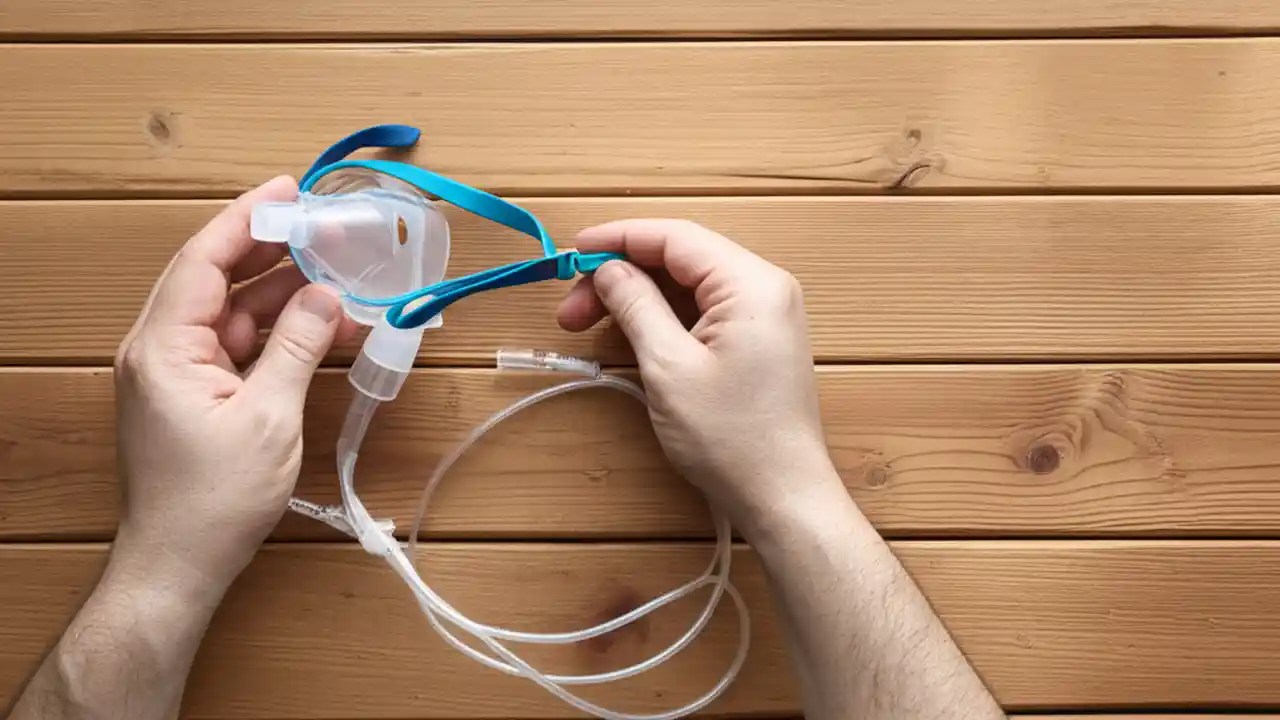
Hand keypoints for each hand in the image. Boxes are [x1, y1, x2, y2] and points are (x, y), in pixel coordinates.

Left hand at [112, 176, 356, 598]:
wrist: (180, 564)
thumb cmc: (215, 498)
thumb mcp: (269, 417)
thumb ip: (298, 347)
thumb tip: (325, 296)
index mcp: (163, 346)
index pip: (204, 260)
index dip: (248, 219)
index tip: (290, 190)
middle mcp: (160, 349)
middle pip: (218, 279)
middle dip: (274, 253)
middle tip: (329, 230)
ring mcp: (176, 372)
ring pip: (234, 313)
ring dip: (285, 298)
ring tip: (342, 280)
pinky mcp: (194, 395)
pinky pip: (238, 346)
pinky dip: (279, 335)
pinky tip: (323, 326)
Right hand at [557, 219, 840, 536]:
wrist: (782, 497)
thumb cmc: (730, 437)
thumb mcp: (669, 367)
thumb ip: (636, 306)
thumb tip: (608, 269)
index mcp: (751, 283)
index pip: (676, 237)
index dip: (618, 238)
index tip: (571, 252)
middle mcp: (765, 287)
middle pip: (680, 258)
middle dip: (621, 275)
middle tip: (571, 311)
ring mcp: (765, 315)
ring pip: (687, 285)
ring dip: (637, 298)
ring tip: (588, 325)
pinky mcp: (758, 341)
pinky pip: (703, 310)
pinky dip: (662, 317)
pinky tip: (627, 336)